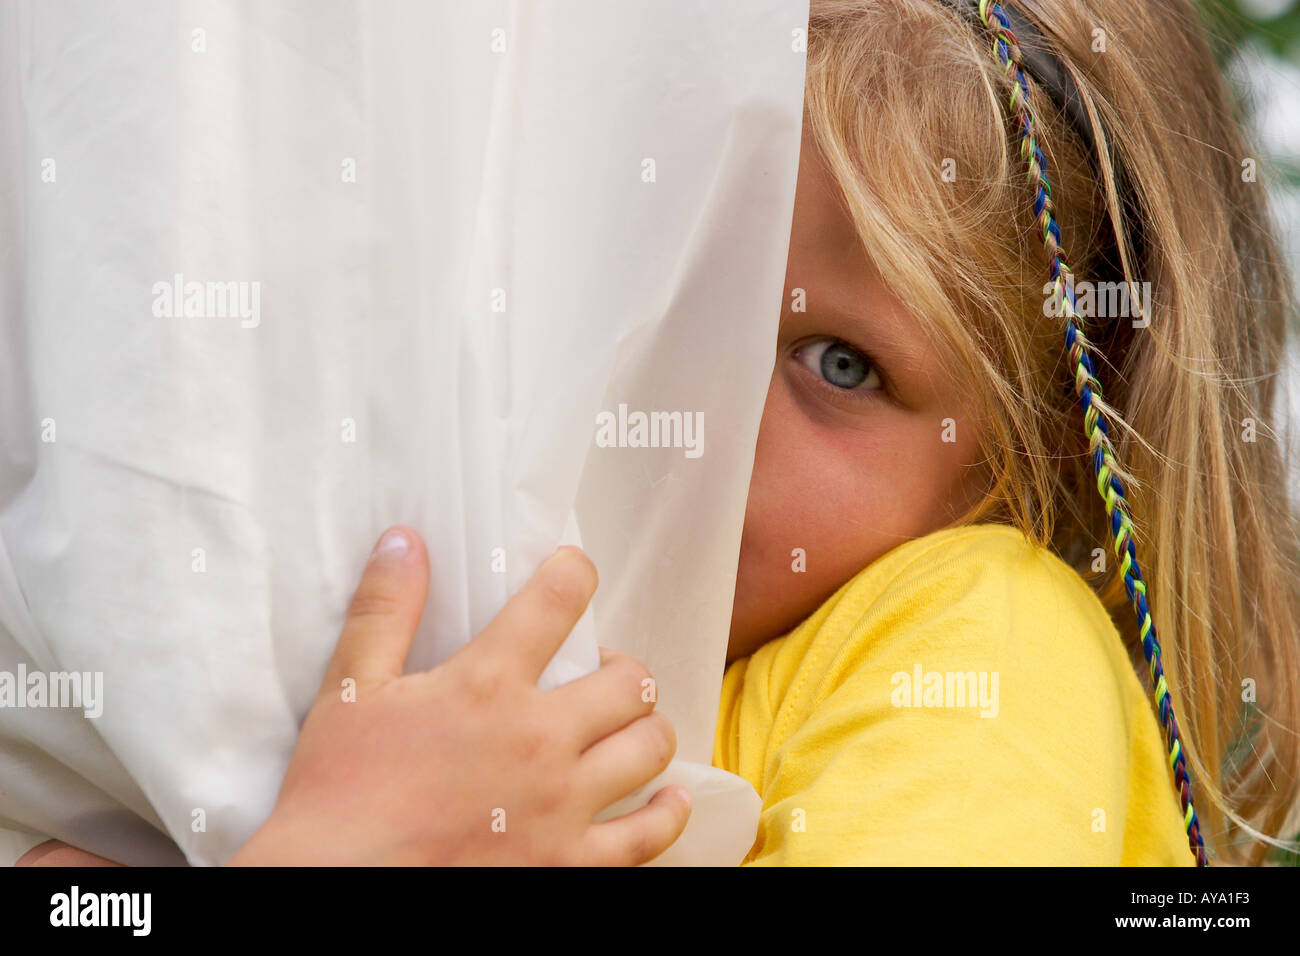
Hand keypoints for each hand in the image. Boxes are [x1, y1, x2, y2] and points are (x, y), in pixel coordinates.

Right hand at [230, 527, 688, 864]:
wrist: (335, 886)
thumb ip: (384, 609)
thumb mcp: (350, 689)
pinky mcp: (569, 863)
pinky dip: (667, 812)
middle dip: (625, 668)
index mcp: (488, 685)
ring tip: (630, 726)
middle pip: (630, 681)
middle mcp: (539, 739)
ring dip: (648, 728)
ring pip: (649, 747)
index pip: (556, 600)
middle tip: (602, 675)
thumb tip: (404, 540)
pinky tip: (669, 796)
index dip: (574, 572)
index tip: (575, 571)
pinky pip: (646, 835)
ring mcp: (562, 805)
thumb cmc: (338, 791)